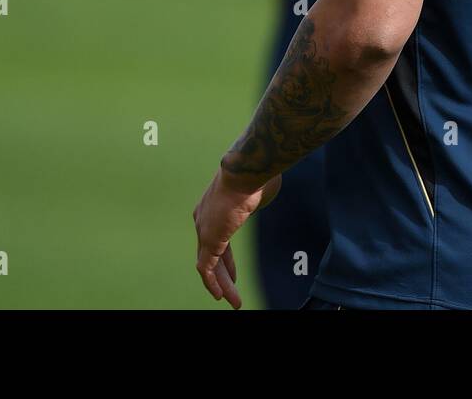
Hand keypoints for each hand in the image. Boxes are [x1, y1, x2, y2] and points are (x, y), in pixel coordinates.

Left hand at [193, 168, 280, 307]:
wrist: (247, 169)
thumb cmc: (257, 176)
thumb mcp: (260, 191)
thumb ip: (259, 199)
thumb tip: (268, 192)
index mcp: (214, 207)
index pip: (217, 239)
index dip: (226, 259)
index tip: (233, 273)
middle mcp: (203, 218)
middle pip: (211, 254)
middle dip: (223, 274)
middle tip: (232, 290)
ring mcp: (204, 229)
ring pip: (209, 264)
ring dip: (221, 284)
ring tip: (234, 301)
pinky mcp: (208, 238)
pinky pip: (207, 268)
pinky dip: (213, 283)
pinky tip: (222, 295)